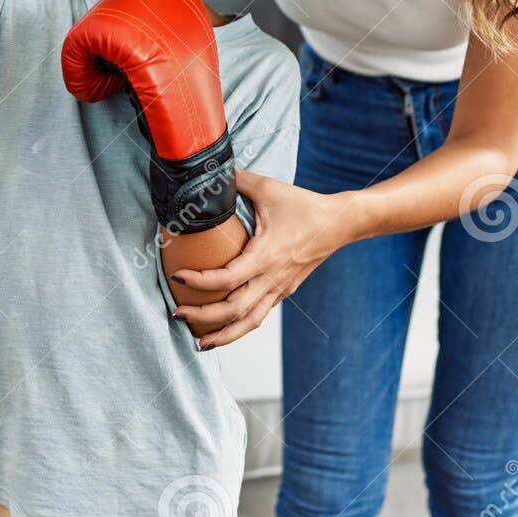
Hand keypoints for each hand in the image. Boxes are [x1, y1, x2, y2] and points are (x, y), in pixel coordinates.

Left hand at [169, 169, 358, 348]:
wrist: (340, 223)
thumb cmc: (304, 205)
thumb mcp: (268, 188)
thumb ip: (235, 181)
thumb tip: (206, 173)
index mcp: (267, 255)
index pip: (227, 278)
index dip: (199, 281)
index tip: (177, 276)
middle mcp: (273, 278)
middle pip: (234, 310)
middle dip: (203, 317)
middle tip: (177, 315)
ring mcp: (281, 288)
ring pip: (250, 322)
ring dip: (224, 335)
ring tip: (200, 343)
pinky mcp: (285, 290)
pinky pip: (260, 315)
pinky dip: (240, 326)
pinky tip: (223, 330)